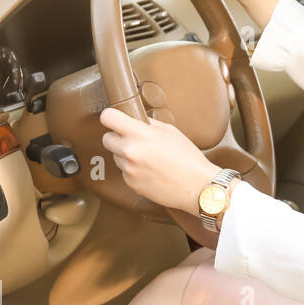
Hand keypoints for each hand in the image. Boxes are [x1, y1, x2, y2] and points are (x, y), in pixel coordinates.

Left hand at [98, 105, 218, 214]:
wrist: (197, 187)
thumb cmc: (189, 159)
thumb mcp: (172, 132)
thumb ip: (150, 124)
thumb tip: (136, 119)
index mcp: (141, 135)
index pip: (108, 118)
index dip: (111, 117)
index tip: (115, 119)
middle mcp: (130, 151)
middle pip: (106, 138)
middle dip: (118, 137)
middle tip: (135, 140)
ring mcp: (129, 169)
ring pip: (116, 156)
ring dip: (127, 155)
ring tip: (149, 159)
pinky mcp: (130, 183)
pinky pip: (125, 171)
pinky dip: (134, 170)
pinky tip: (151, 171)